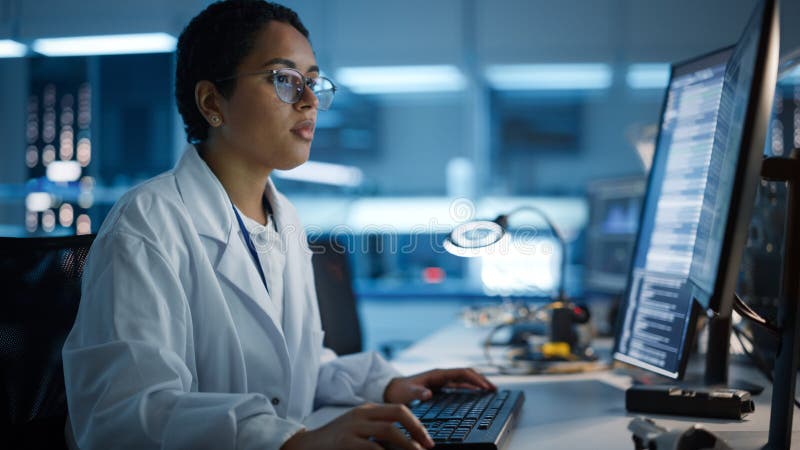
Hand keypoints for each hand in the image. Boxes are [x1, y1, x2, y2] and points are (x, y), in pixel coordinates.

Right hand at [280, 403, 433, 449]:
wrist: (304, 447)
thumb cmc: (335, 443)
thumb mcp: (358, 430)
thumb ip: (378, 432)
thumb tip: (407, 443)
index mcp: (366, 409)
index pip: (399, 409)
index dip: (417, 424)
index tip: (427, 440)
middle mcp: (361, 414)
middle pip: (397, 414)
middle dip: (417, 430)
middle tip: (428, 447)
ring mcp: (353, 427)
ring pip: (389, 431)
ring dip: (408, 445)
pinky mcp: (346, 443)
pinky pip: (373, 449)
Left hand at [383, 368, 496, 403]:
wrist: (391, 391)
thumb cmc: (399, 391)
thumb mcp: (407, 393)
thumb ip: (417, 392)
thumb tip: (428, 394)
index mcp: (437, 374)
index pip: (462, 373)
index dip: (475, 379)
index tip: (486, 387)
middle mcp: (442, 375)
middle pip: (466, 374)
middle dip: (481, 380)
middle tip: (494, 389)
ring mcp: (442, 380)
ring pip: (465, 379)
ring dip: (478, 383)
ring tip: (491, 391)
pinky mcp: (440, 386)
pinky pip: (460, 385)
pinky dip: (471, 388)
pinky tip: (477, 394)